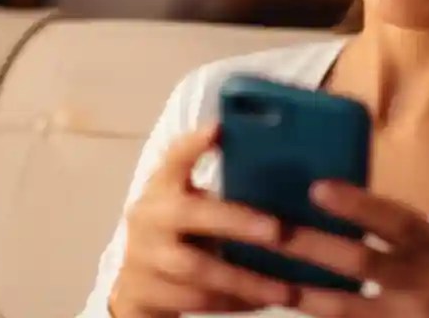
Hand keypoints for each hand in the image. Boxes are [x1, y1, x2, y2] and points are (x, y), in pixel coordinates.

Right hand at [108, 125, 292, 317]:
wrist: (137, 284)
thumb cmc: (182, 232)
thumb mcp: (192, 204)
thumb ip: (223, 192)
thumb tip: (290, 180)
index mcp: (163, 186)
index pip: (174, 158)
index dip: (193, 144)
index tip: (218, 128)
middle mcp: (150, 216)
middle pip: (190, 215)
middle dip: (237, 222)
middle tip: (278, 231)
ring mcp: (144, 257)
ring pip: (197, 269)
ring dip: (245, 279)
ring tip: (285, 287)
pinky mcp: (147, 293)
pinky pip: (198, 300)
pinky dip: (234, 302)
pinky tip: (264, 300)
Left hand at [277, 181, 428, 317]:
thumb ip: (402, 233)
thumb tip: (345, 206)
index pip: (394, 220)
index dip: (355, 203)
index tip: (316, 188)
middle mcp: (424, 283)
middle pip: (360, 263)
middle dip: (309, 247)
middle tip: (269, 232)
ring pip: (344, 309)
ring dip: (302, 294)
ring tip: (265, 280)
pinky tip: (292, 307)